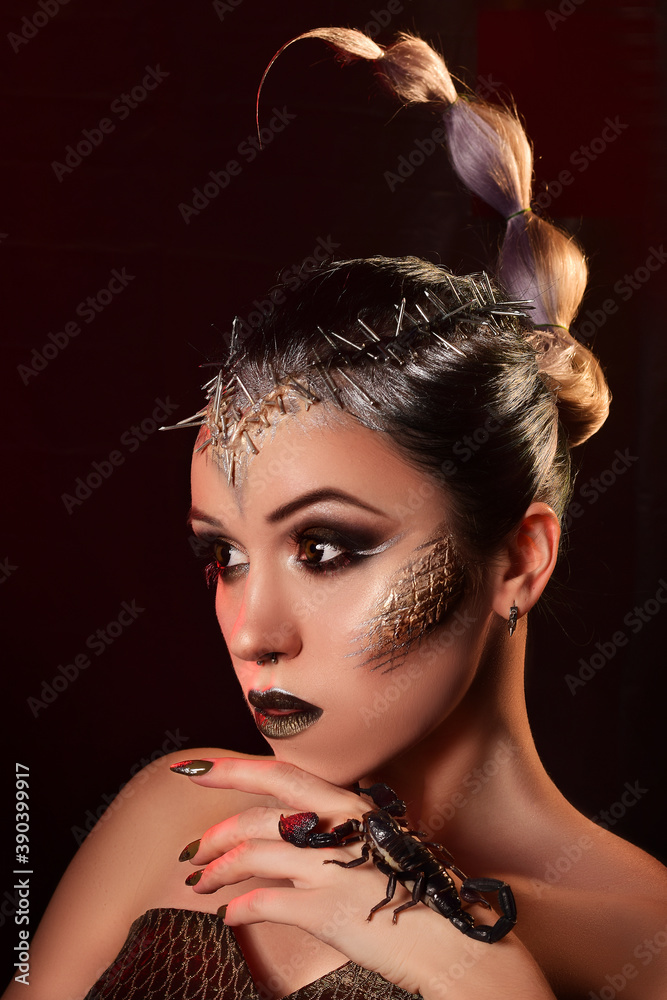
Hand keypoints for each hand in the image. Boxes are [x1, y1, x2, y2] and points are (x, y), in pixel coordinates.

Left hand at [171, 757, 556, 998]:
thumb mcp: (382, 847)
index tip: (196, 767)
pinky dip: (237, 907)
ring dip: (217, 869)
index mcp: (353, 805)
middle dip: (214, 824)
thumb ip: (341, 831)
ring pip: (253, 853)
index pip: (282, 774)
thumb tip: (297, 829)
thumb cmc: (422, 894)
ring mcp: (333, 864)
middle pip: (260, 809)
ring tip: (199, 884)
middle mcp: (341, 825)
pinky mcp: (328, 908)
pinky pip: (264, 902)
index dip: (233, 768)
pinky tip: (226, 916)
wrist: (459, 942)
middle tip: (187, 846)